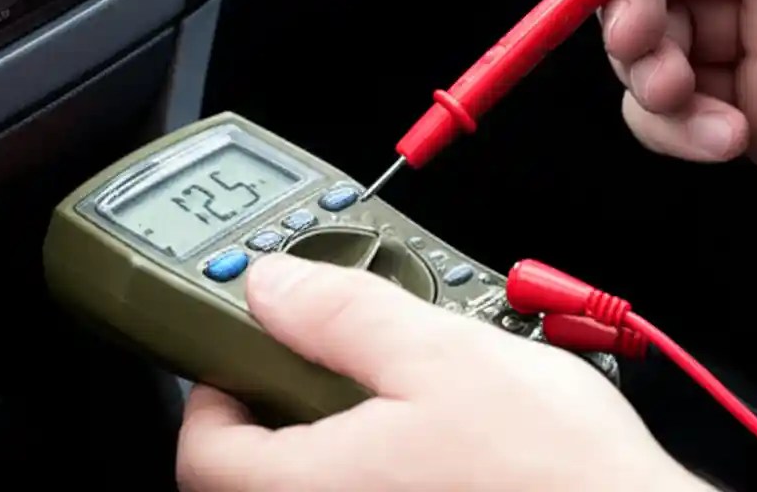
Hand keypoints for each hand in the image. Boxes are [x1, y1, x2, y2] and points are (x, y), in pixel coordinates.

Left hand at [176, 254, 711, 490]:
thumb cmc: (555, 471)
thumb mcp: (440, 354)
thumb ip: (341, 313)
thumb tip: (272, 285)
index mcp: (310, 487)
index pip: (201, 448)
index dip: (215, 382)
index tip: (250, 344)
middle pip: (256, 468)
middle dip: (287, 397)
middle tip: (330, 354)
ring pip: (323, 477)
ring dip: (343, 421)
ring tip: (403, 381)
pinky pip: (374, 487)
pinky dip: (386, 453)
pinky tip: (440, 423)